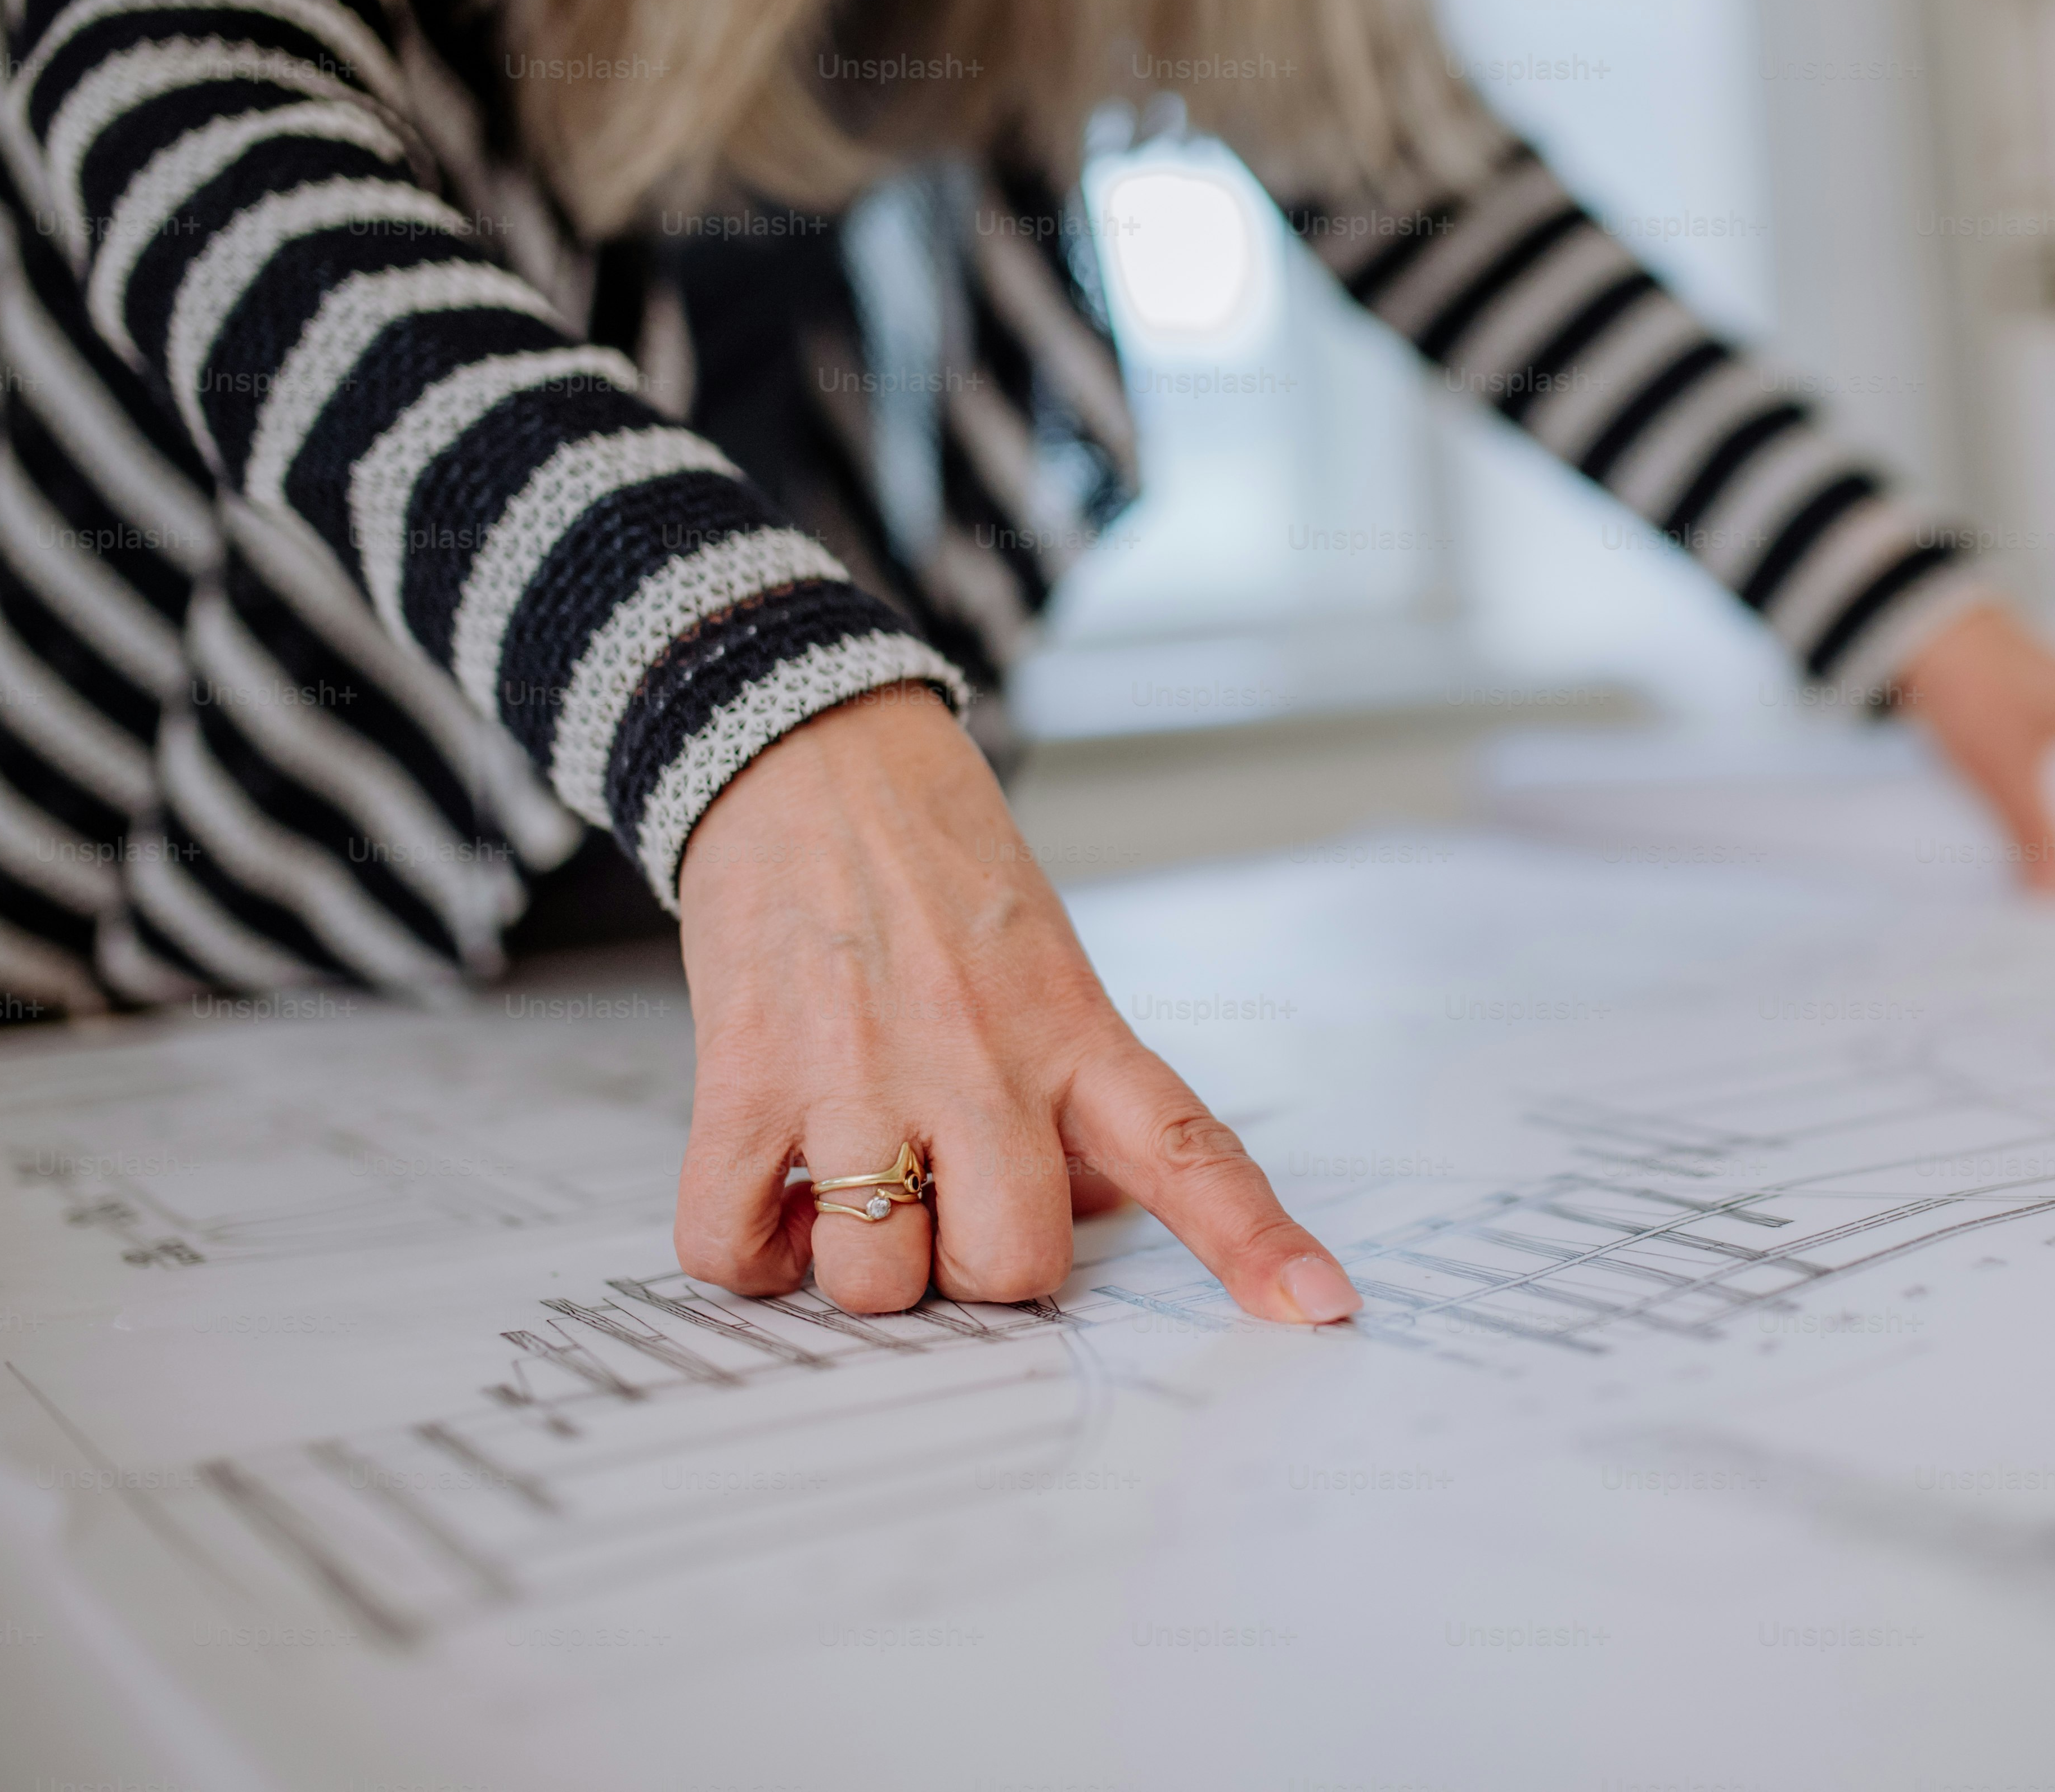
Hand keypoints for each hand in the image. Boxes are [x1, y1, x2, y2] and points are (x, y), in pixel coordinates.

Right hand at [668, 685, 1360, 1322]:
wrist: (808, 748)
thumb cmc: (933, 867)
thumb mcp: (1043, 964)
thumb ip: (1072, 1093)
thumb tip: (1090, 1215)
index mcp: (1073, 1033)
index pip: (1188, 1150)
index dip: (1255, 1240)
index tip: (1319, 1305)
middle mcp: (978, 1062)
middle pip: (1015, 1265)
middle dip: (979, 1271)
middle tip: (949, 1202)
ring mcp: (858, 1073)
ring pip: (882, 1277)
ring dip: (864, 1263)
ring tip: (848, 1183)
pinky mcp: (747, 1077)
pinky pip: (735, 1242)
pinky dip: (753, 1250)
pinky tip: (776, 1196)